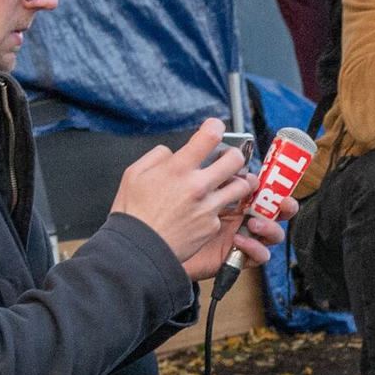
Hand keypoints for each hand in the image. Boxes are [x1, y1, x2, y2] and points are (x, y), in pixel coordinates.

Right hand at [106, 118, 257, 276]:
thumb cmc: (133, 212)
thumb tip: (173, 152)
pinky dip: (221, 206)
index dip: (215, 127)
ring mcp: (209, 207)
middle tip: (229, 157)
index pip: (208, 138)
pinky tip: (209, 208)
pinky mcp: (214, 225)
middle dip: (235, 155)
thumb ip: (157, 157)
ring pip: (241, 186)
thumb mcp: (133, 174)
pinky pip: (225, 210)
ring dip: (239, 181)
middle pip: (235, 160)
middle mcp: (198, 186)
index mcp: (177, 169)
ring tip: (229, 181)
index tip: (216, 126)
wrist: (139, 248)